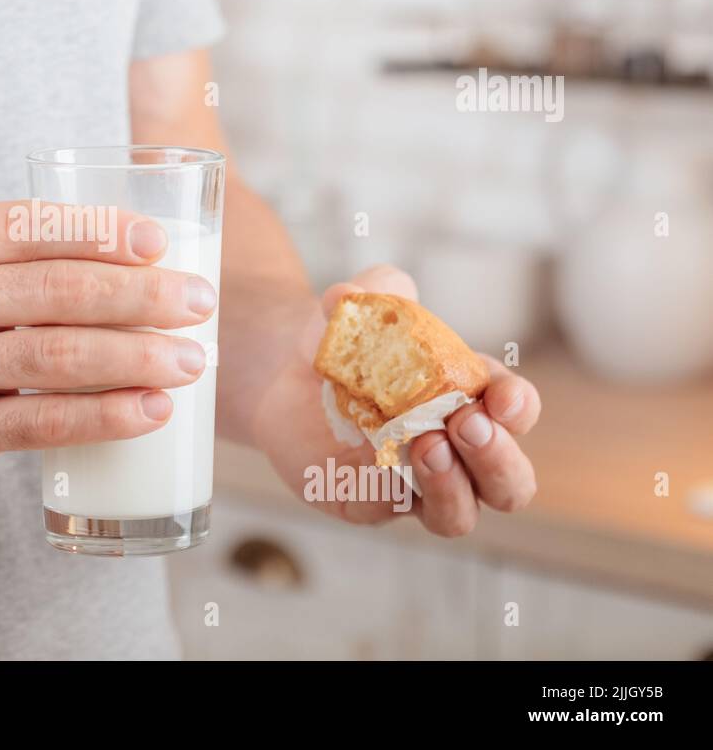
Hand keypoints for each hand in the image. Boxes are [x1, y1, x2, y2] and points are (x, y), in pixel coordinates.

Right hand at [0, 202, 217, 477]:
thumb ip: (7, 245)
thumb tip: (131, 247)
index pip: (29, 226)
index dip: (101, 232)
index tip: (159, 243)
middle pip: (53, 290)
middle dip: (139, 296)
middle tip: (200, 302)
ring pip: (53, 355)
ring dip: (135, 356)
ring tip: (191, 360)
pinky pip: (40, 419)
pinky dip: (103, 414)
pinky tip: (151, 410)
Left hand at [256, 264, 540, 535]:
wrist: (287, 370)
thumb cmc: (346, 337)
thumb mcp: (361, 303)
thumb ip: (370, 289)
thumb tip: (348, 295)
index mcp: (472, 396)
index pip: (517, 410)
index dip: (518, 406)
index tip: (501, 397)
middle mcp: (456, 450)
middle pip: (508, 481)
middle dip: (497, 457)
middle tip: (464, 424)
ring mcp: (414, 483)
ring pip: (459, 515)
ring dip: (453, 488)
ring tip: (426, 447)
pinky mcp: (366, 500)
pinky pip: (386, 511)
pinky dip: (385, 495)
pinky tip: (371, 471)